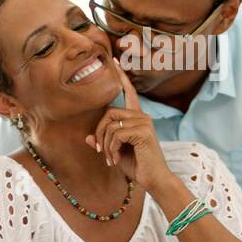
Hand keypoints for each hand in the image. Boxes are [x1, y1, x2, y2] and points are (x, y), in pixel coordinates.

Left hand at [85, 58, 172, 191]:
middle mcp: (142, 117)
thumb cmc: (138, 167)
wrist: (155, 181)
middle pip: (109, 112)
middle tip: (101, 152)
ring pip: (111, 125)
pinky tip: (116, 160)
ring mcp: (144, 123)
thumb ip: (103, 143)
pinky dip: (111, 149)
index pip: (128, 93)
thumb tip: (86, 137)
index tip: (115, 61)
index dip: (122, 77)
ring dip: (105, 145)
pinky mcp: (143, 131)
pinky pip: (116, 134)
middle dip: (99, 133)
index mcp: (137, 118)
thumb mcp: (115, 153)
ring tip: (110, 159)